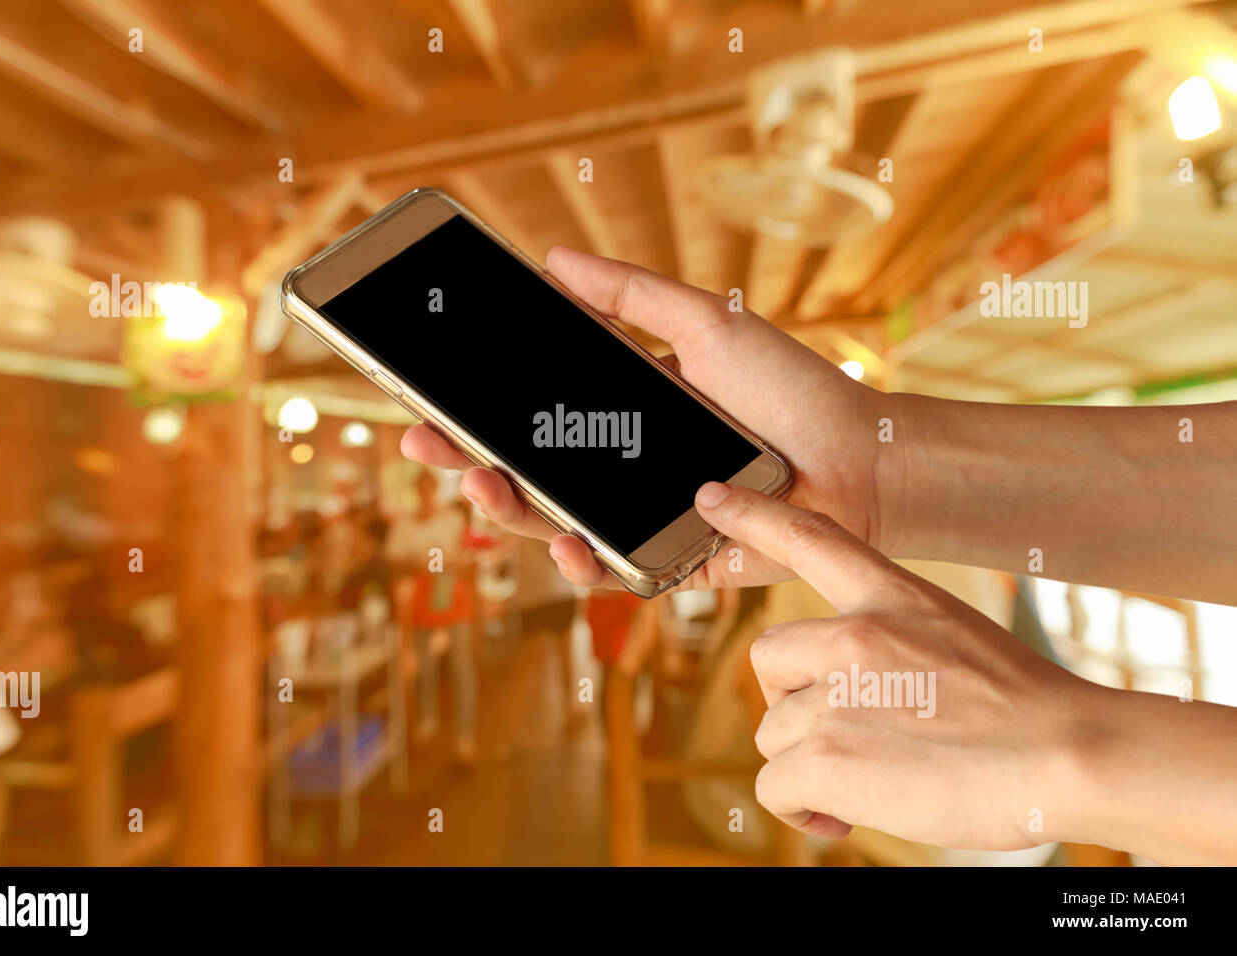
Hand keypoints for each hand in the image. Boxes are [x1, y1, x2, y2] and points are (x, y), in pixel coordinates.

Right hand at [402, 246, 899, 588]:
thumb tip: (552, 259)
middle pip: (525, 471)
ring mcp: (639, 518)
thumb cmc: (790, 390)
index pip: (530, 413)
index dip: (477, 410)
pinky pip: (612, 570)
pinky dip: (582, 562)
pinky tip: (566, 542)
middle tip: (424, 440)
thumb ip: (629, 295)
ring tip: (479, 484)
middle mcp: (619, 468)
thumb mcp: (705, 325)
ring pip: (553, 524)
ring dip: (508, 510)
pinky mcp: (668, 562)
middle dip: (467, 459)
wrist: (859, 459)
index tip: (428, 394)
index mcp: (619, 413)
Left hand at [694, 480, 1097, 850]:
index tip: (711, 496)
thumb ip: (889, 645)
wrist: (1069, 758)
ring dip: (809, 762)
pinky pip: (774, 783)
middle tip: (843, 734)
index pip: (808, 536)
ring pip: (773, 732)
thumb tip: (835, 697)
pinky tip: (846, 811)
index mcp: (891, 596)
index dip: (752, 512)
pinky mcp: (824, 756)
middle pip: (768, 660)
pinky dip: (804, 806)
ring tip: (872, 778)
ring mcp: (833, 695)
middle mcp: (852, 634)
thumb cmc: (1024, 711)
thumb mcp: (954, 636)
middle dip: (792, 702)